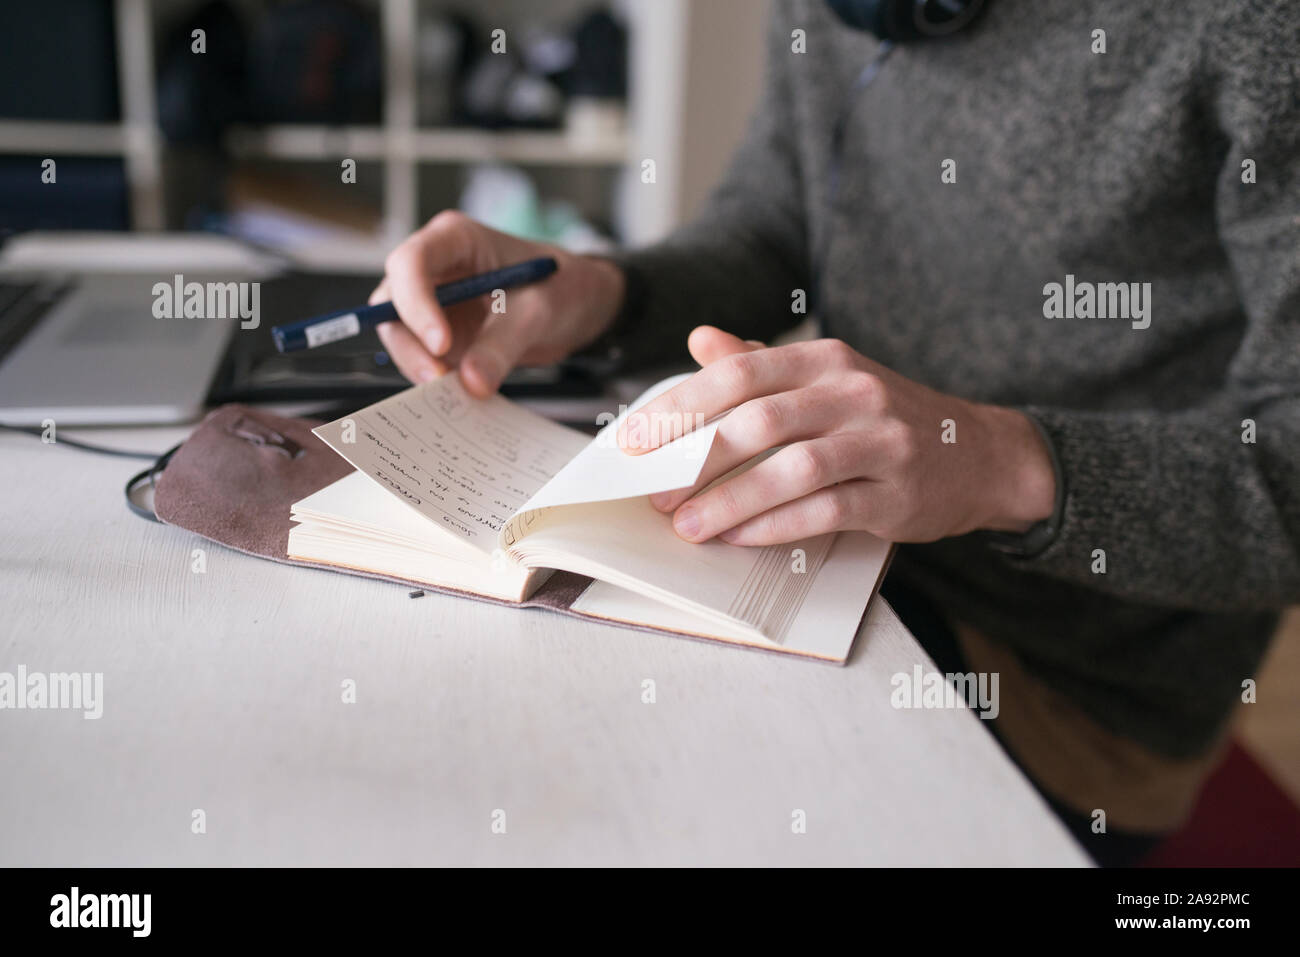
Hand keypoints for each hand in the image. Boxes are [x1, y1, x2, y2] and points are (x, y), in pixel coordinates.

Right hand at [372, 210, 624, 395]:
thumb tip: (472, 382)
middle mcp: (435, 268)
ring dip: (417, 365)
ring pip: (399, 334)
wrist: (578, 305)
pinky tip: (455, 396)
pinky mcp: (441, 335)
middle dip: (409, 343)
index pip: (412, 263)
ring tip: (450, 392)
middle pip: (392, 302)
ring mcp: (434, 303)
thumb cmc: (561, 286)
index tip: (440, 343)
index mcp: (455, 240)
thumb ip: (504, 344)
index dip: (416, 303)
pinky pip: (422, 358)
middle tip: (437, 380)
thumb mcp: (540, 312)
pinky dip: (433, 379)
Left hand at [617, 327, 1056, 544]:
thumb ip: (761, 361)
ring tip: (687, 525)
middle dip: (696, 458)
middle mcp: (854, 393)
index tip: (634, 437)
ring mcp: (879, 444)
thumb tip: (700, 340)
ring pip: (792, 470)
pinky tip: (739, 538)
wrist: (979, 453)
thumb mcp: (828, 376)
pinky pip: (825, 512)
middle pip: (761, 420)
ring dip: (731, 501)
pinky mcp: (895, 496)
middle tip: (652, 490)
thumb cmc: (884, 417)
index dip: (681, 405)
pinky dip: (775, 527)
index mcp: (826, 359)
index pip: (741, 373)